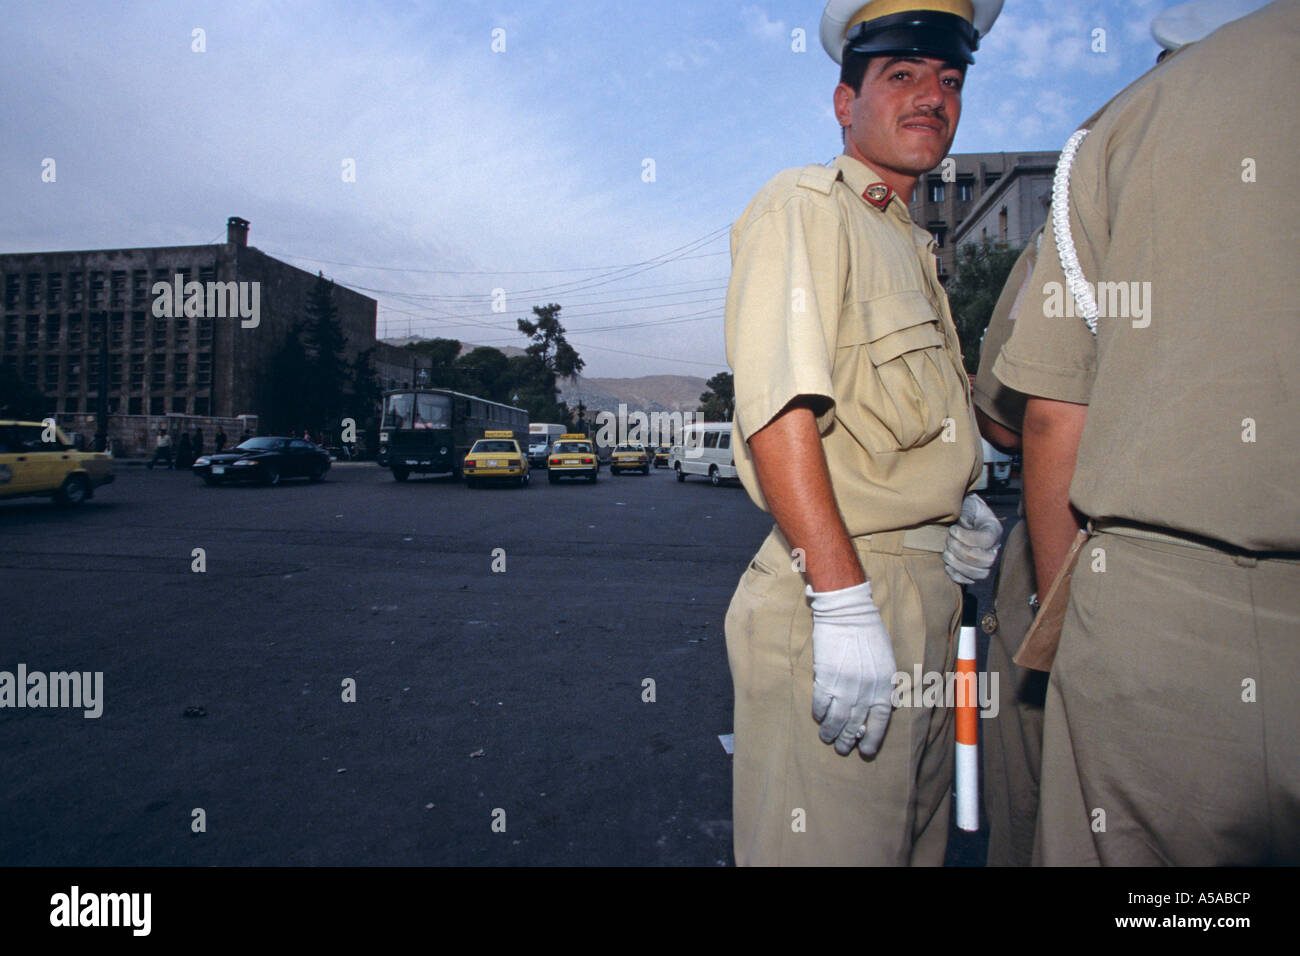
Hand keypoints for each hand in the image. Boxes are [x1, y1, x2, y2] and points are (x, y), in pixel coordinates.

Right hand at [807, 581, 895, 756]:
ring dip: (831, 732)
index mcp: (884, 686)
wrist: (847, 614)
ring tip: (827, 739)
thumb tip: (888, 704)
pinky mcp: (826, 680)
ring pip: (836, 720)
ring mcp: (845, 687)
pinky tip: (818, 718)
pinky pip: (821, 705)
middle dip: (847, 740)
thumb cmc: (869, 634)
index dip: (871, 738)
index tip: (865, 750)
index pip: (879, 721)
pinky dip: (819, 714)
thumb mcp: (887, 661)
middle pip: (855, 724)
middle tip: (842, 749)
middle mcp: (866, 691)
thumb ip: (887, 684)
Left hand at [943, 493, 1002, 583]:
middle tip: (948, 540)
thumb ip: (967, 512)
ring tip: (946, 552)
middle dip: (961, 551)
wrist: (965, 517)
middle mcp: (993, 549)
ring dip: (958, 565)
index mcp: (994, 530)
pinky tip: (947, 565)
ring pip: (980, 574)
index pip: (987, 540)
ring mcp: (985, 562)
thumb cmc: (966, 509)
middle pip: (986, 561)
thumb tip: (963, 523)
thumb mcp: (968, 505)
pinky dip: (957, 576)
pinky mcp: (974, 571)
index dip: (968, 537)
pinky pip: (970, 581)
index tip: (953, 530)